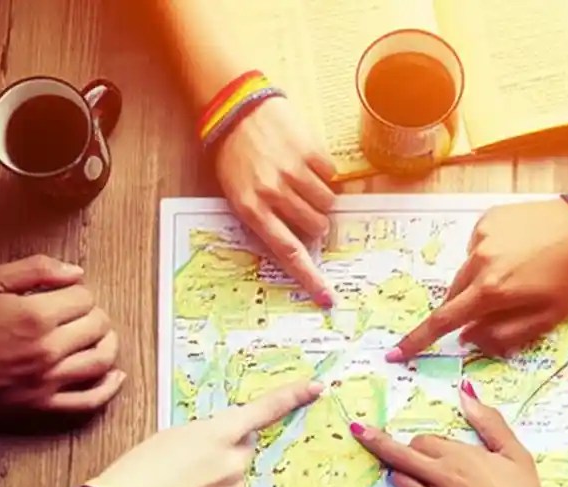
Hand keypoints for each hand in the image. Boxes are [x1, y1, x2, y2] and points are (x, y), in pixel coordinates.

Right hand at [0, 255, 123, 411]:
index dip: (78, 293)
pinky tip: (115, 376)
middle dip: (94, 315)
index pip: (84, 298)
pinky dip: (108, 388)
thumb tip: (77, 273)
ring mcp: (49, 379)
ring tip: (100, 337)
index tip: (67, 297)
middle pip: (98, 326)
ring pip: (101, 360)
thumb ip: (36, 270)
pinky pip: (89, 400)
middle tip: (81, 315)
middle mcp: (48, 349)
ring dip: (108, 344)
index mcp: (36, 315)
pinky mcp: (46, 404)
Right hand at [90, 380, 322, 486]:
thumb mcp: (171, 436)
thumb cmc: (137, 471)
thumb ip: (207, 435)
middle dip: (223, 453)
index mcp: (218, 432)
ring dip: (215, 481)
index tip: (315, 388)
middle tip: (188, 465)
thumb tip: (221, 444)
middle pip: (242, 449)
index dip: (292, 397)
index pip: (264, 410)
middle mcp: (234, 461)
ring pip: (233, 479)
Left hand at [215, 97, 336, 305]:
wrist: (236, 108)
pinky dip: (323, 173)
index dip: (310, 277)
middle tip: (300, 203)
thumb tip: (300, 241)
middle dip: (314, 220)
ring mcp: (293, 173)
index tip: (327, 297)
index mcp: (252, 210)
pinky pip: (331, 176)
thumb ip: (266, 217)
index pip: (288, 252)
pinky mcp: (310, 152)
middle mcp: (273, 194)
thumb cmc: (235, 156)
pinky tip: (304, 160)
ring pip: (327, 204)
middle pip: (315, 227)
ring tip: (301, 179)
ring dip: (320, 197)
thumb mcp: (239, 193)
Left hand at [351, 382, 567, 486]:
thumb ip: (489, 421)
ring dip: (397, 466)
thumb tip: (466, 391)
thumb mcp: (514, 452)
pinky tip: (406, 483)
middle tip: (364, 433)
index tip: (414, 442)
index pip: (426, 439)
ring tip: (390, 462)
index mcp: (463, 454)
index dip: (423, 441)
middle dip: (395, 447)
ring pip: (401, 473)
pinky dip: (403, 485)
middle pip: (406, 452)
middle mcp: (444, 473)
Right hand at [391, 199, 567, 359]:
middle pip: (454, 295)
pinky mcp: (488, 219)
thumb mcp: (545, 318)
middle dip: (465, 308)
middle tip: (493, 309)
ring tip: (516, 275)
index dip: (418, 340)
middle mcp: (480, 261)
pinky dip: (489, 257)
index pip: (444, 321)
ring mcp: (482, 236)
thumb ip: (502, 334)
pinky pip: (477, 247)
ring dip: (479, 281)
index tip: (395, 353)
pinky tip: (517, 253)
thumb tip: (468, 338)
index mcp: (492, 290)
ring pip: (466, 271)